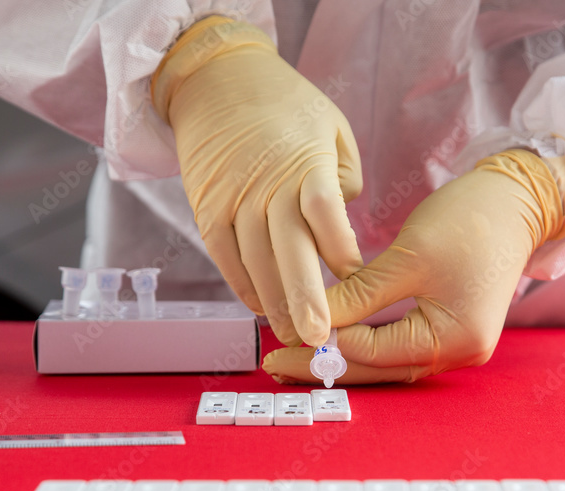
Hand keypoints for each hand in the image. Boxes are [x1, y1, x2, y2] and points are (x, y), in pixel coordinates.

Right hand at [151, 16, 362, 346]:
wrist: (214, 79)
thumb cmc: (285, 105)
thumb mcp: (332, 127)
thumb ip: (343, 180)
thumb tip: (340, 230)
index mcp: (306, 164)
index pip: (325, 213)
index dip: (340, 251)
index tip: (356, 279)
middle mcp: (267, 186)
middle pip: (288, 250)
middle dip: (306, 299)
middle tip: (320, 337)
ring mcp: (233, 200)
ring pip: (255, 263)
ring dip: (276, 304)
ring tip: (296, 336)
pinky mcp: (208, 210)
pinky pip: (225, 258)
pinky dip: (244, 287)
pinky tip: (263, 309)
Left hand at [262, 146, 564, 382]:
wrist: (516, 202)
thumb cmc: (469, 221)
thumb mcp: (408, 257)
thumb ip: (359, 295)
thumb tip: (312, 320)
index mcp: (454, 340)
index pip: (375, 352)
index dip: (327, 345)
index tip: (282, 337)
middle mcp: (458, 354)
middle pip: (380, 369)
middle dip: (326, 365)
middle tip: (273, 364)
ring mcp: (454, 346)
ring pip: (386, 362)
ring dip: (341, 358)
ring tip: (292, 358)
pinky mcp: (446, 331)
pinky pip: (396, 347)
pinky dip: (362, 344)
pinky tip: (330, 340)